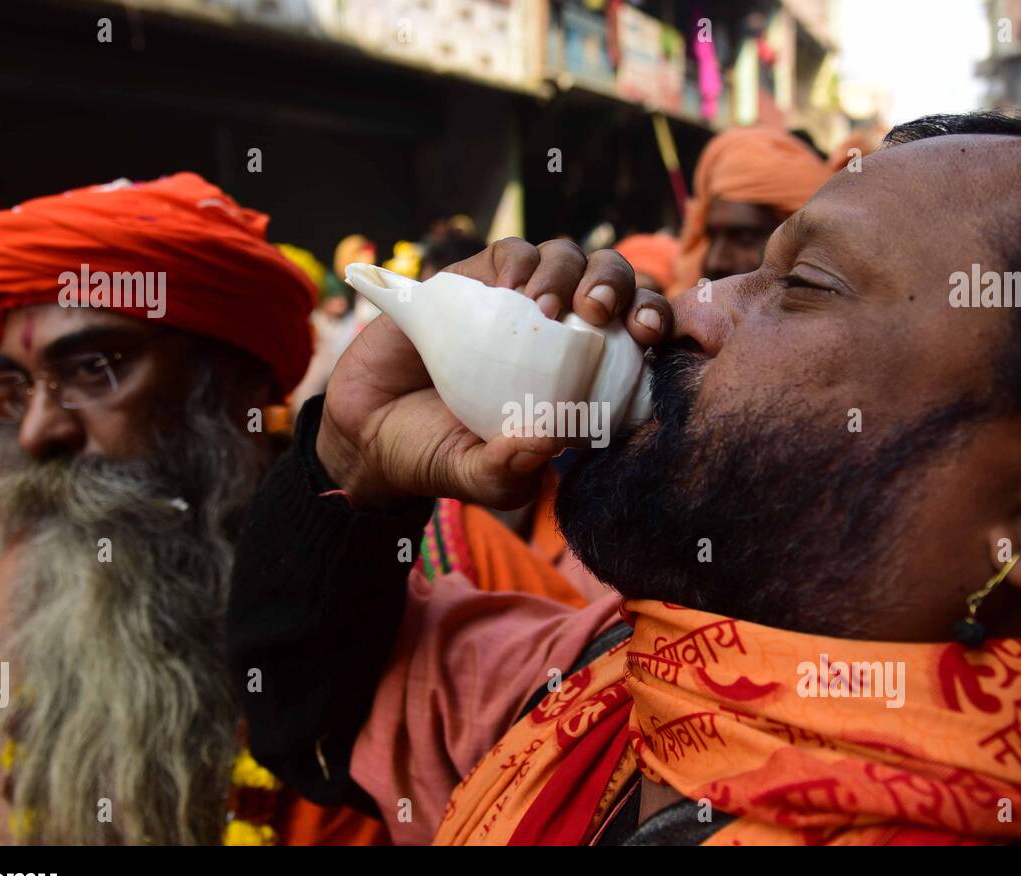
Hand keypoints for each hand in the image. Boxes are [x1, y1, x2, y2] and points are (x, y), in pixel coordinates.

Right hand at [316, 238, 671, 508]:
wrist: (366, 430)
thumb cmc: (435, 455)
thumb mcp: (481, 477)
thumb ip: (511, 470)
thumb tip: (548, 442)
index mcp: (580, 378)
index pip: (636, 338)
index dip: (654, 324)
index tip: (647, 337)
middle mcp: (559, 333)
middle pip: (614, 286)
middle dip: (621, 288)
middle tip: (598, 314)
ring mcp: (518, 303)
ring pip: (569, 259)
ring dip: (571, 271)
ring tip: (547, 305)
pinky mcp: (476, 281)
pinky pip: (513, 253)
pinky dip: (520, 260)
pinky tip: (510, 287)